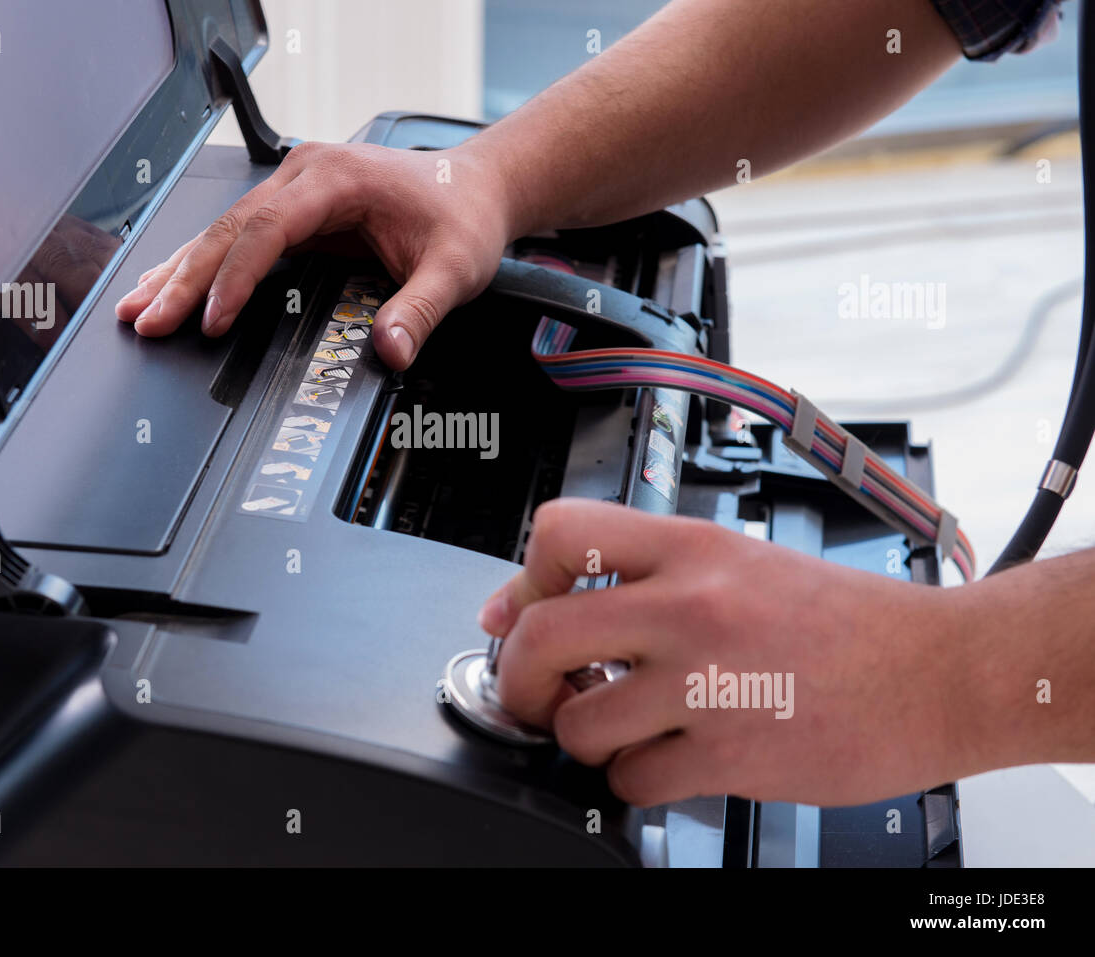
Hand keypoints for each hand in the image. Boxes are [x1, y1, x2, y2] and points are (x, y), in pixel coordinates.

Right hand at [114, 141, 512, 368]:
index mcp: (336, 179)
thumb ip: (420, 310)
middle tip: (146, 318)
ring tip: (138, 306)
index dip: (235, 277)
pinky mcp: (295, 209)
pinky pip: (239, 236)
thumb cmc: (461, 217)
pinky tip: (171, 285)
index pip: (267, 229)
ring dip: (181, 271)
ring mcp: (296, 189)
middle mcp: (306, 176)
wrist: (474, 189)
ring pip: (223, 229)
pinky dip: (205, 264)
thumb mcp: (453, 268)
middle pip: (229, 227)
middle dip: (184, 278)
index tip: (213, 319)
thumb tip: (391, 349)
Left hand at [476, 498, 978, 807]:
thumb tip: (548, 601)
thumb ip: (648, 575)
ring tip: (617, 729)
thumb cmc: (846, 622)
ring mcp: (709, 683)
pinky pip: (632, 779)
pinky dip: (634, 779)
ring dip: (581, 736)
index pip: (560, 532)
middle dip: (520, 675)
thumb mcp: (740, 562)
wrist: (938, 673)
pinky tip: (665, 760)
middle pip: (542, 634)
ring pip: (578, 721)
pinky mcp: (731, 755)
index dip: (526, 580)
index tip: (526, 614)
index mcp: (693, 548)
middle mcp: (692, 607)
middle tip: (537, 691)